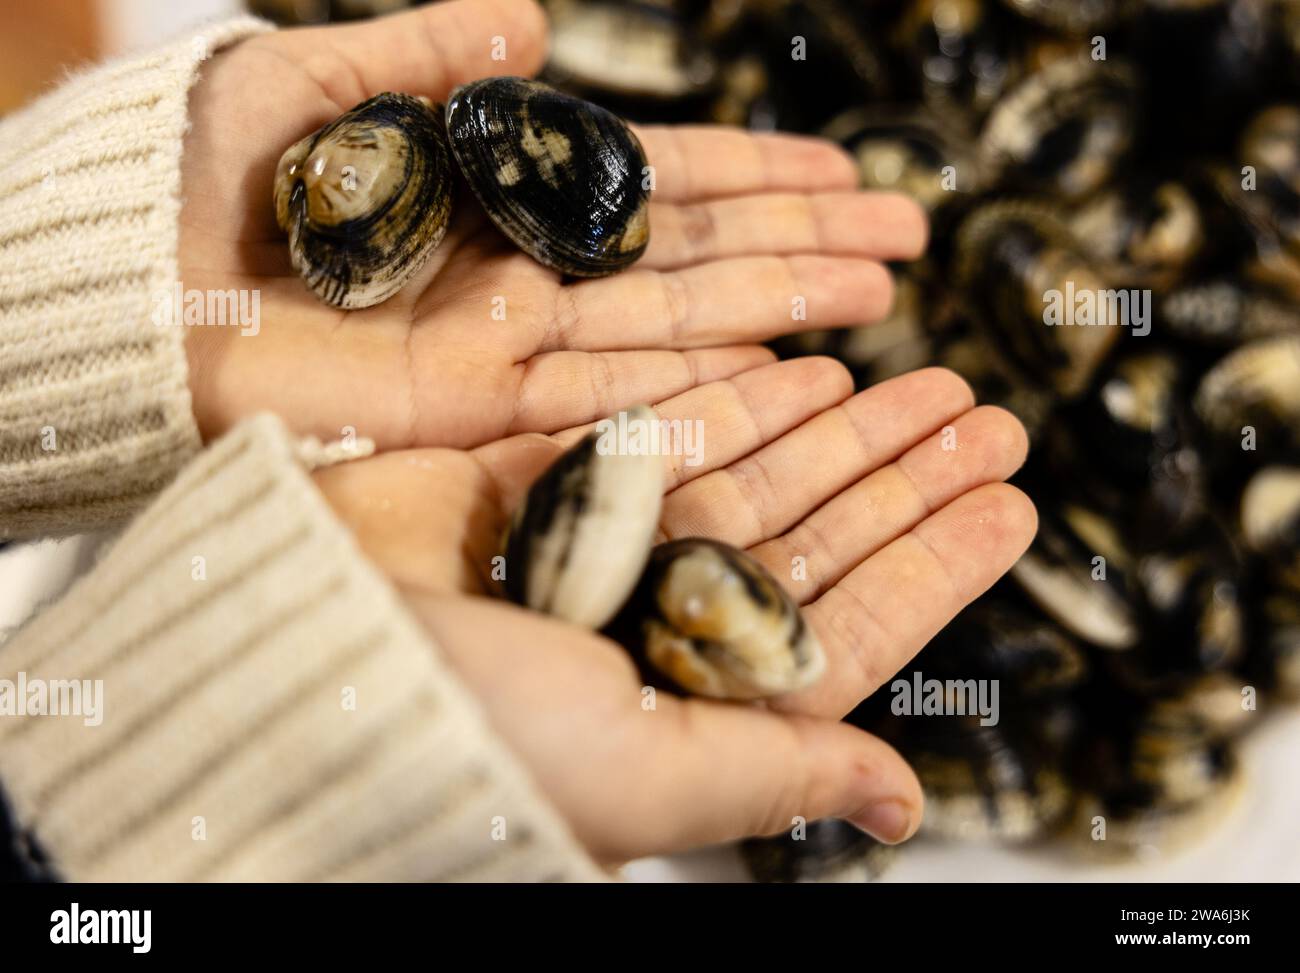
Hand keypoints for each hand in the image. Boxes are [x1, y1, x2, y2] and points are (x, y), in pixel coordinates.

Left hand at [180, 0, 925, 450]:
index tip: (841, 175)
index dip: (755, 180)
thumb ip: (428, 56)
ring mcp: (516, 348)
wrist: (121, 293)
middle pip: (693, 259)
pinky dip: (708, 385)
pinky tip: (792, 376)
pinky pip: (619, 394)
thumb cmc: (195, 182)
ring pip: (680, 326)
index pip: (658, 186)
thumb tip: (531, 18)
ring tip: (880, 293)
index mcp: (499, 198)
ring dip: (784, 311)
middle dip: (802, 245)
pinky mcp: (487, 409)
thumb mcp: (318, 82)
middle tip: (902, 240)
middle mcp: (526, 277)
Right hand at [314, 360, 1036, 862]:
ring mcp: (605, 540)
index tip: (1010, 503)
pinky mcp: (544, 477)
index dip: (935, 562)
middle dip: (905, 474)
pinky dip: (737, 395)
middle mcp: (660, 616)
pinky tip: (809, 366)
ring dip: (845, 426)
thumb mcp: (653, 773)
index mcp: (698, 697)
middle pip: (817, 531)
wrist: (315, 652)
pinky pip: (664, 425)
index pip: (849, 622)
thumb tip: (902, 805)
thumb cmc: (482, 733)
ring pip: (757, 471)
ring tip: (926, 382)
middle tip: (990, 416)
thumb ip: (780, 771)